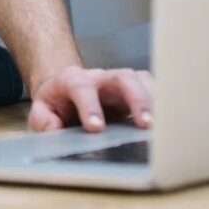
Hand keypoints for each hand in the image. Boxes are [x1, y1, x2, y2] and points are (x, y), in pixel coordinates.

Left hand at [27, 65, 153, 132]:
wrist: (66, 90)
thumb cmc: (56, 103)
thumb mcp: (42, 111)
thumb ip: (44, 121)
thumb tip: (54, 131)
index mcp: (72, 80)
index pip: (82, 88)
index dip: (90, 107)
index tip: (96, 128)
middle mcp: (100, 77)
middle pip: (122, 77)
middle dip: (135, 99)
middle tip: (144, 123)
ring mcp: (119, 81)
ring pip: (140, 81)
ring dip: (153, 101)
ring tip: (160, 125)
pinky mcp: (134, 89)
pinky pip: (151, 88)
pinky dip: (161, 101)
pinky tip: (167, 118)